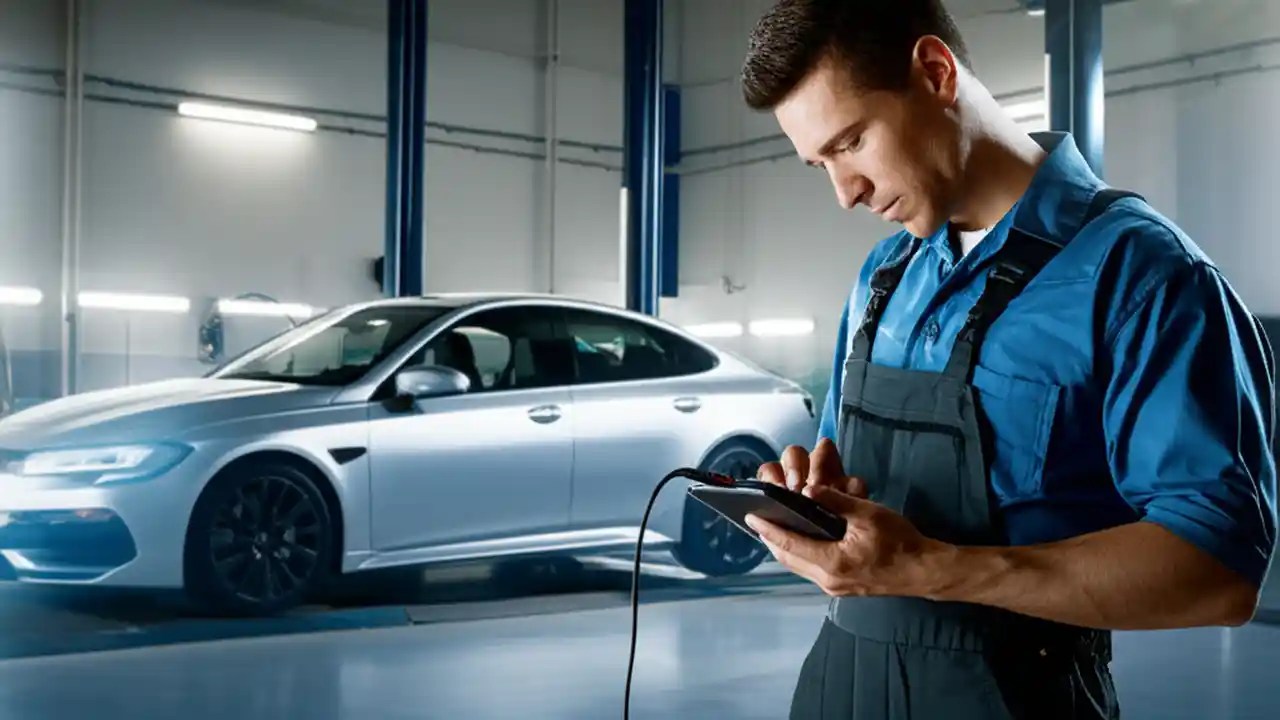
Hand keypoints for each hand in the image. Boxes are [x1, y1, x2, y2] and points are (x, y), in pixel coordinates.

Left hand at [745, 444, 948, 598]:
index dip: (768, 529)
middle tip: (757, 520)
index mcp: (833, 562)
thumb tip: (809, 491)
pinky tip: (798, 540)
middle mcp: (829, 579)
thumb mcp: (869, 514)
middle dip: (770, 539)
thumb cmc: (901, 542)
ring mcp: (835, 586)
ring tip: (771, 528)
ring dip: (784, 548)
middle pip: (788, 559)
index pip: (789, 544)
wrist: (925, 571)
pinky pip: (810, 569)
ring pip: (798, 566)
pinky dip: (800, 554)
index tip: (751, 516)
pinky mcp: (842, 587)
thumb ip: (837, 502)